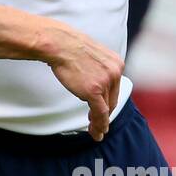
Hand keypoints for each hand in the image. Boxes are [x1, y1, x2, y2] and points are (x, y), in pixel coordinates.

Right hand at [46, 25, 123, 140]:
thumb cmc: (70, 47)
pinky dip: (99, 124)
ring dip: (101, 122)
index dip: (109, 101)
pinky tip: (96, 132)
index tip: (104, 110)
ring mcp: (105, 82)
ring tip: (96, 132)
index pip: (115, 88)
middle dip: (106, 114)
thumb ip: (99, 68)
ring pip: (106, 108)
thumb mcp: (93, 55)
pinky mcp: (94, 91)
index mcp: (116, 63)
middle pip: (112, 99)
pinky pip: (100, 113)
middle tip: (99, 124)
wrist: (59, 44)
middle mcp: (115, 72)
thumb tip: (95, 79)